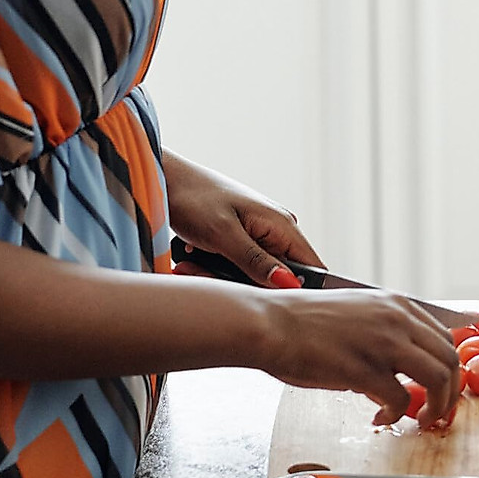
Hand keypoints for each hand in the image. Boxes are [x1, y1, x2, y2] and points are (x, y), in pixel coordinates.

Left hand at [163, 151, 323, 286]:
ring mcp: (260, 236)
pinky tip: (194, 260)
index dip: (295, 290)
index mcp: (283, 225)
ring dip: (222, 278)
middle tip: (206, 275)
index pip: (313, 269)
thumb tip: (289, 285)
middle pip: (278, 279)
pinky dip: (215, 270)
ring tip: (193, 265)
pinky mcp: (243, 241)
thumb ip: (257, 261)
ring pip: (254, 276)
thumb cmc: (193, 197)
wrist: (165, 178)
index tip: (261, 299)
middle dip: (243, 284)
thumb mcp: (224, 233)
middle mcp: (277, 232)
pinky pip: (239, 267)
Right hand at [254, 289, 461, 427]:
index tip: (444, 390)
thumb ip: (385, 338)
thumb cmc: (302, 324)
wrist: (269, 323)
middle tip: (436, 412)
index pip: (445, 338)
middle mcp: (398, 318)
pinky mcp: (365, 367)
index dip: (449, 370)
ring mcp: (384, 341)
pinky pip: (400, 399)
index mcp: (397, 304)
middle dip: (450, 393)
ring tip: (420, 420)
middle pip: (450, 360)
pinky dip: (396, 415)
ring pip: (438, 378)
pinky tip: (380, 418)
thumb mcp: (357, 318)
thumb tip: (399, 373)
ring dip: (436, 406)